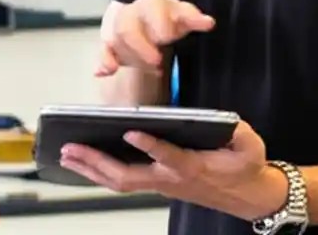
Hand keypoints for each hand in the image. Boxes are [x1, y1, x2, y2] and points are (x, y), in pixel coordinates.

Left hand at [57, 120, 285, 219]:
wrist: (248, 196)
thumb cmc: (246, 167)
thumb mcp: (250, 146)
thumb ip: (237, 132)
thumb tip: (224, 120)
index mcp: (193, 167)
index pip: (169, 157)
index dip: (150, 145)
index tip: (131, 130)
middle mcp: (170, 179)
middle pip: (128, 176)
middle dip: (97, 162)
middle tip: (71, 147)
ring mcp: (161, 184)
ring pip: (120, 181)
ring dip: (91, 168)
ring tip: (66, 153)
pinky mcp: (157, 183)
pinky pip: (123, 180)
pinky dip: (99, 172)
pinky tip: (82, 162)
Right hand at [96, 0, 214, 75]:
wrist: (142, 13)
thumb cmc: (165, 16)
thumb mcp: (182, 14)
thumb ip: (194, 19)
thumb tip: (208, 22)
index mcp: (150, 4)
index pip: (150, 9)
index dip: (159, 25)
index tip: (167, 37)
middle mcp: (131, 14)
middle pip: (126, 27)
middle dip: (140, 46)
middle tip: (156, 61)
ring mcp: (118, 29)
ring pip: (114, 41)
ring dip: (130, 57)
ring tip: (150, 67)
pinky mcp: (110, 43)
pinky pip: (104, 51)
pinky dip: (105, 61)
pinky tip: (107, 71)